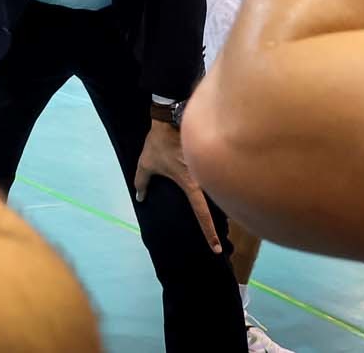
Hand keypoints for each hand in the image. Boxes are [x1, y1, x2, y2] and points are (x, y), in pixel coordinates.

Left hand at [133, 120, 222, 252]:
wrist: (172, 115)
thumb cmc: (160, 142)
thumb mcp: (146, 164)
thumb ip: (142, 183)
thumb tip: (140, 198)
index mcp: (190, 184)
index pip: (202, 214)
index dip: (208, 233)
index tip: (215, 248)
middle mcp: (204, 178)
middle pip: (216, 203)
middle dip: (218, 221)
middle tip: (218, 240)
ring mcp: (208, 167)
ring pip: (217, 188)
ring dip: (220, 198)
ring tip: (223, 211)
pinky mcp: (208, 157)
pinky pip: (213, 175)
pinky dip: (215, 182)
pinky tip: (215, 184)